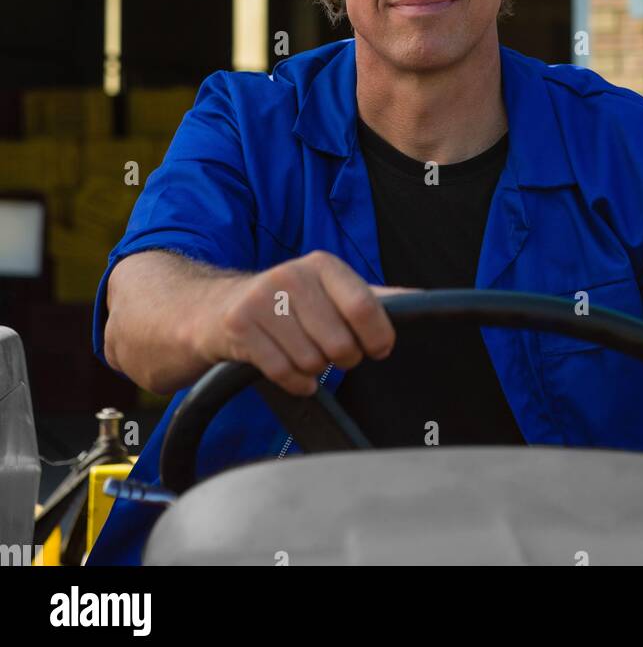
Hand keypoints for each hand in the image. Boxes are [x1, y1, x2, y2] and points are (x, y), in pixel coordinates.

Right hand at [190, 250, 417, 396]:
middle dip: (341, 358)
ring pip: (312, 361)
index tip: (378, 348)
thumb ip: (373, 297)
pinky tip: (289, 369)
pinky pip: (283, 373)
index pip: (365, 307)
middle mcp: (292, 276)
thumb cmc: (286, 302)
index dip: (378, 337)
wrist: (216, 309)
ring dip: (313, 369)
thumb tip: (422, 299)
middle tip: (330, 350)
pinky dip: (293, 382)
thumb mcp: (329, 290)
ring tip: (302, 353)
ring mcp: (263, 300)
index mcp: (323, 265)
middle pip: (340, 343)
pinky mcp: (239, 327)